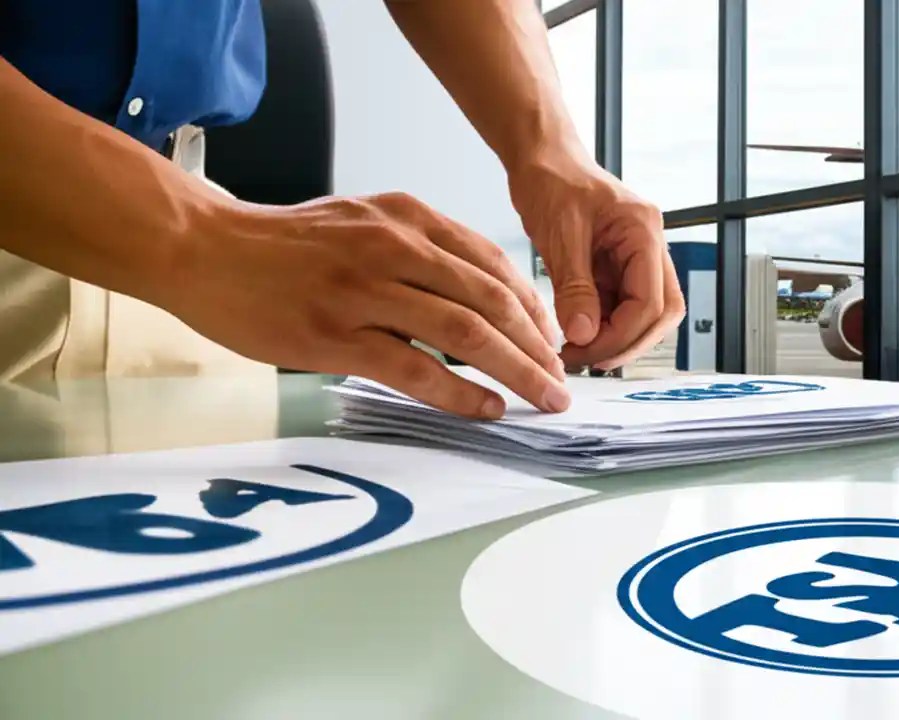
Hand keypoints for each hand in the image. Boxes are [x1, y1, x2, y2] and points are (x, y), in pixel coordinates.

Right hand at [163, 192, 567, 418]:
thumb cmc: (282, 244)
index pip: (493, 265)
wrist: (202, 248)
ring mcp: (366, 291)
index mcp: (406, 218)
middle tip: (562, 379)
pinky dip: (460, 393)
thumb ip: (416, 247)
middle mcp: (395, 247)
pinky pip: (416, 369)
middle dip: (537, 346)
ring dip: (515, 371)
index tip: (552, 340)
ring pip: (465, 334)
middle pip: (492, 301)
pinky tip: (487, 408)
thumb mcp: (361, 220)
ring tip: (542, 399)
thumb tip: (475, 290)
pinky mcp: (337, 335)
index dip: (533, 307)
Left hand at [507, 154, 684, 371]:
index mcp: (644, 231)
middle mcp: (649, 246)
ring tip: (578, 348)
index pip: (651, 301)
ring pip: (645, 313)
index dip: (622, 335)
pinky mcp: (617, 266)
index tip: (586, 350)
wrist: (541, 157)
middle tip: (588, 358)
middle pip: (661, 312)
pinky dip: (603, 325)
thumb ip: (575, 287)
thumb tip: (585, 334)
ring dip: (616, 337)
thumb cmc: (552, 179)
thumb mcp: (560, 234)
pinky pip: (621, 305)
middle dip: (628, 342)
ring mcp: (636, 257)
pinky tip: (576, 332)